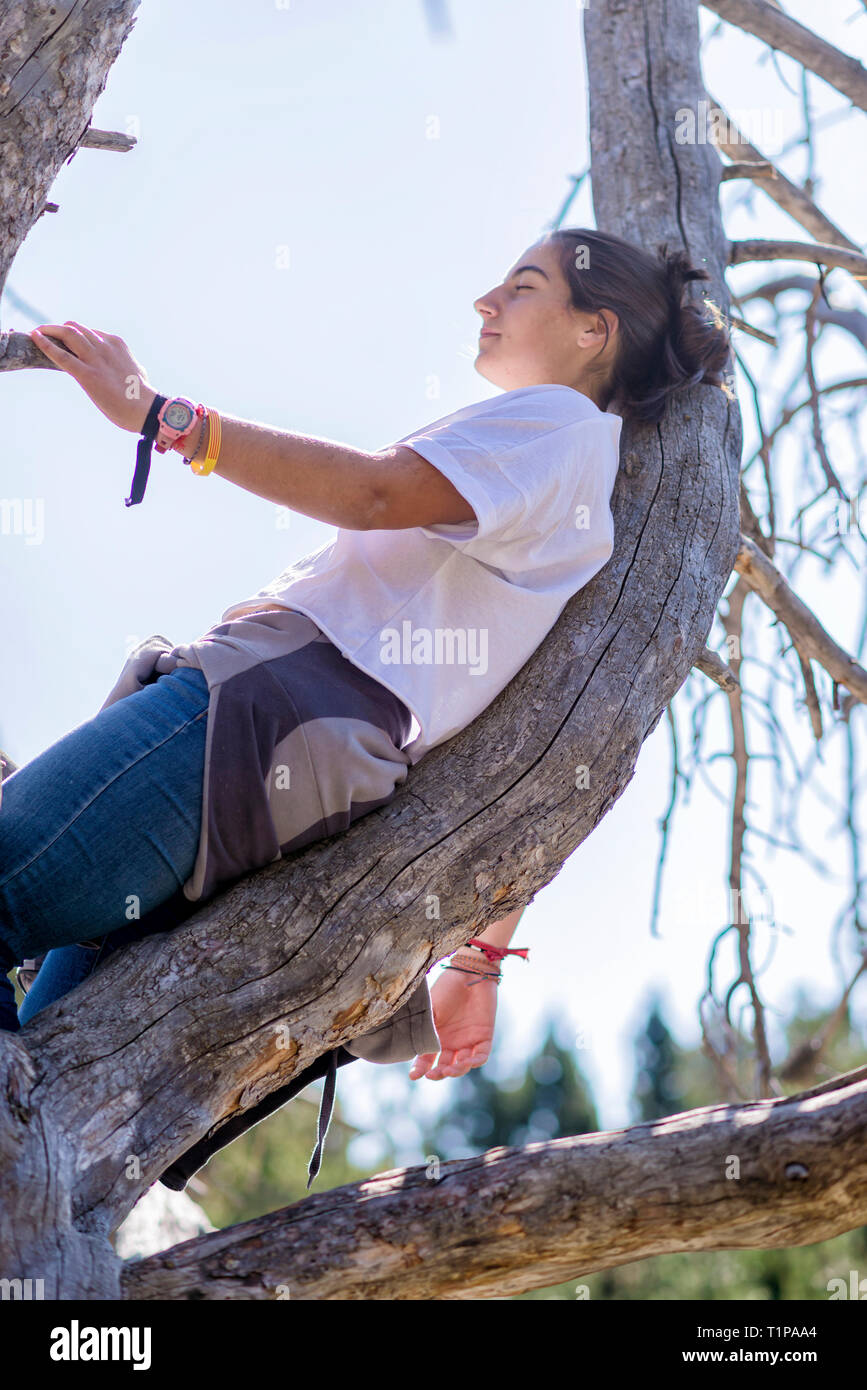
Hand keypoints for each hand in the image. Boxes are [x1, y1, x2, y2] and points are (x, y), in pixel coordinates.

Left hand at [28, 321, 156, 432]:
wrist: (146, 409)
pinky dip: (45, 345)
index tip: (66, 340)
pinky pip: (61, 355)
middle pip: (75, 328)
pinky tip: (35, 337)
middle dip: (60, 329)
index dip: (76, 334)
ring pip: (67, 335)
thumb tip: (125, 366)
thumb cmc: (143, 395)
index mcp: (116, 343)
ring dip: (49, 331)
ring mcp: (94, 359)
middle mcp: (104, 346)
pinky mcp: (87, 374)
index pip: (90, 332)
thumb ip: (125, 363)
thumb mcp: (136, 370)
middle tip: (48, 333)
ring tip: (38, 332)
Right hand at [409, 965, 497, 1080]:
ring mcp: (468, 1041)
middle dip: (438, 1073)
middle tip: (432, 1074)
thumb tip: (413, 1047)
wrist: (469, 973)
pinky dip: (475, 1061)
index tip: (414, 1076)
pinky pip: (481, 1056)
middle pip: (444, 1066)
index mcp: (436, 1036)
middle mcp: (451, 1042)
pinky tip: (467, 1062)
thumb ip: (424, 1027)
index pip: (426, 1059)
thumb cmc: (447, 988)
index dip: (419, 1069)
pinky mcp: (484, 1037)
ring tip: (448, 1070)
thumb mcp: (431, 1008)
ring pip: (462, 1065)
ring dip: (456, 1070)